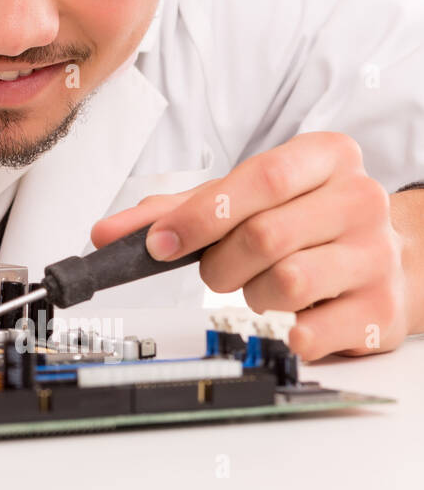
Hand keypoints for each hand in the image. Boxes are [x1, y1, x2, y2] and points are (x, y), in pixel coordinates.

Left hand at [90, 132, 412, 360]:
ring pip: (286, 282)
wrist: (382, 258)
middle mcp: (360, 200)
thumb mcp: (241, 200)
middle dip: (220, 263)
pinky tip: (294, 316)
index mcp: (326, 158)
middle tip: (218, 269)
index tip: (160, 243)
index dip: (202, 215)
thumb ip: (173, 211)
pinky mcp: (383, 310)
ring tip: (264, 285)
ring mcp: (377, 255)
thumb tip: (107, 235)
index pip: (262, 179)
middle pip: (265, 235)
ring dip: (253, 294)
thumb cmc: (300, 220)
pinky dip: (286, 331)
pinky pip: (312, 331)